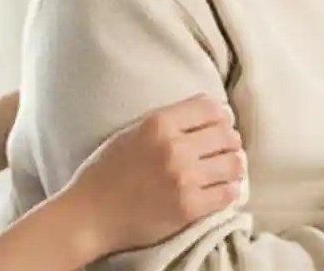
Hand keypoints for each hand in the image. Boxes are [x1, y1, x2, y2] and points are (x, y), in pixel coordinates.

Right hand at [60, 94, 245, 256]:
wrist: (90, 215)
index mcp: (159, 123)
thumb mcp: (132, 132)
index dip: (220, 115)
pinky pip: (228, 193)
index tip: (221, 124)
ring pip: (233, 163)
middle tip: (226, 148)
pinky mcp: (189, 208)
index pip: (210, 108)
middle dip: (230, 140)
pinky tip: (223, 189)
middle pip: (226, 135)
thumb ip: (167, 121)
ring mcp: (184, 179)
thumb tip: (206, 112)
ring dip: (233, 165)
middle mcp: (175, 147)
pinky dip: (230, 189)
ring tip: (227, 169)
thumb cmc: (106, 172)